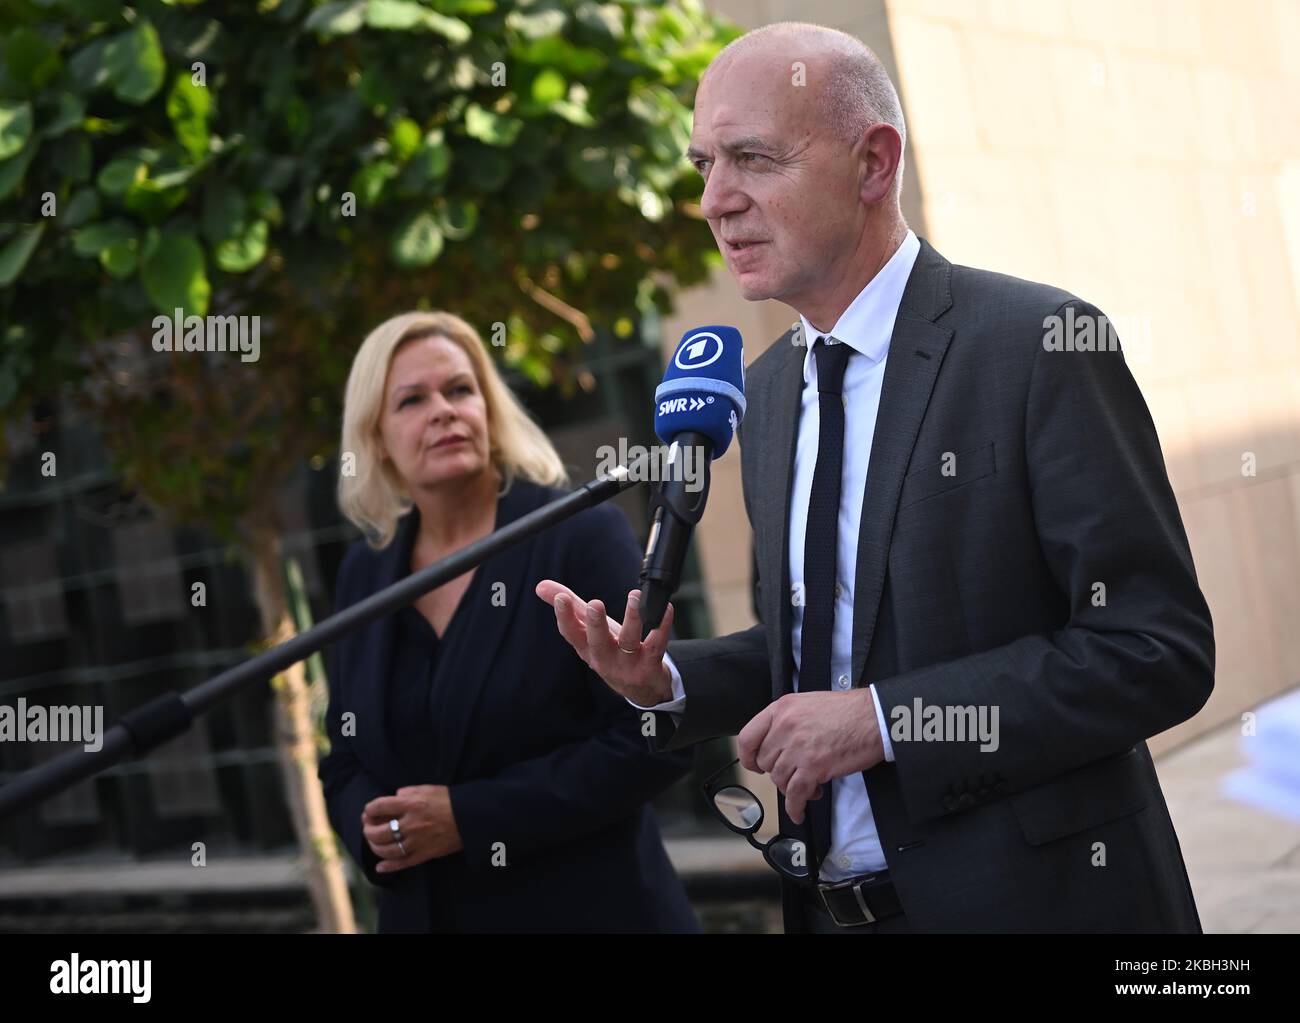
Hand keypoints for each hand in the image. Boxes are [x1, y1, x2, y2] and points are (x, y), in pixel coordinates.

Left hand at [362, 785, 462, 873]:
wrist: (470, 818)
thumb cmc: (450, 801)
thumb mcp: (428, 789)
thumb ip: (408, 792)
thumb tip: (394, 797)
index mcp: (412, 804)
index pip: (380, 806)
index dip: (370, 809)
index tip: (369, 810)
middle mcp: (411, 824)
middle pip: (378, 831)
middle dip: (368, 829)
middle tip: (368, 827)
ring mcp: (417, 841)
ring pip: (386, 850)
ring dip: (374, 847)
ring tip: (373, 843)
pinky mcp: (425, 854)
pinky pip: (402, 863)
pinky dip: (388, 867)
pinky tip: (379, 867)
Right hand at [534, 582, 674, 706]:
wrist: (641, 687)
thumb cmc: (612, 650)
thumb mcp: (589, 632)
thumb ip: (570, 608)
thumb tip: (540, 586)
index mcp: (587, 648)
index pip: (571, 634)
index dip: (565, 617)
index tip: (561, 598)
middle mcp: (605, 658)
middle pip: (598, 642)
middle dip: (595, 624)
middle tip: (594, 605)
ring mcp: (628, 664)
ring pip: (629, 641)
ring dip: (632, 618)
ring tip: (634, 596)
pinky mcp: (650, 665)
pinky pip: (657, 645)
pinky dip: (661, 626)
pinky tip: (665, 608)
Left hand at [737, 689, 885, 824]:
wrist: (874, 717)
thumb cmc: (848, 712)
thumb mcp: (807, 704)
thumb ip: (787, 722)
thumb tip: (776, 746)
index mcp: (781, 708)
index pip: (747, 737)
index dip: (748, 757)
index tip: (754, 766)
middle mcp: (785, 726)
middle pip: (765, 762)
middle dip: (778, 772)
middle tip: (794, 774)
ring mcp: (798, 747)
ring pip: (779, 779)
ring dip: (791, 788)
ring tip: (808, 787)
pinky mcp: (813, 767)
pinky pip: (795, 794)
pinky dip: (795, 807)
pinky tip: (799, 811)